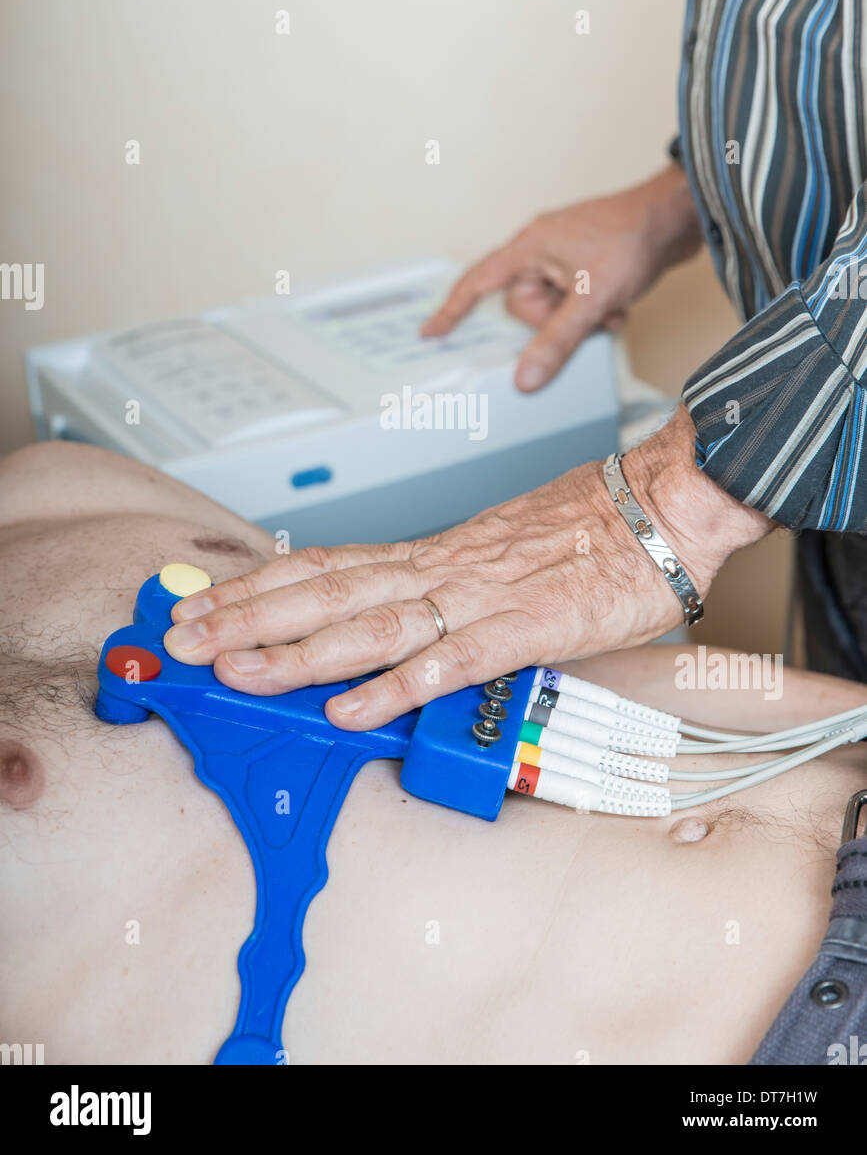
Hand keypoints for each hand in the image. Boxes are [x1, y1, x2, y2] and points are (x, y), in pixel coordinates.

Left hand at [162, 407, 770, 729]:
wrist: (662, 505)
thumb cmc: (590, 528)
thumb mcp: (502, 552)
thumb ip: (451, 590)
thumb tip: (402, 625)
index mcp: (436, 552)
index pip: (330, 564)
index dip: (262, 585)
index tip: (208, 602)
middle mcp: (443, 567)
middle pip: (331, 590)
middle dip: (251, 616)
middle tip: (188, 638)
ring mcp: (481, 597)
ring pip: (374, 623)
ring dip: (301, 650)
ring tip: (240, 672)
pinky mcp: (527, 628)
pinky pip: (454, 661)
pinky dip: (400, 685)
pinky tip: (353, 709)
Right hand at [422, 164, 700, 390]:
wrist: (679, 216)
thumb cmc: (634, 239)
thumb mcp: (592, 298)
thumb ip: (557, 341)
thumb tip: (525, 379)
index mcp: (529, 246)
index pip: (478, 282)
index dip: (453, 309)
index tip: (432, 333)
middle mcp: (541, 250)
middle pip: (524, 307)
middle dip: (554, 322)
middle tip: (586, 316)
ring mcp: (565, 258)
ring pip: (553, 310)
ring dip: (580, 320)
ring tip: (609, 308)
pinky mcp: (587, 267)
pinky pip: (574, 304)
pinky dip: (593, 312)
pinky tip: (617, 306)